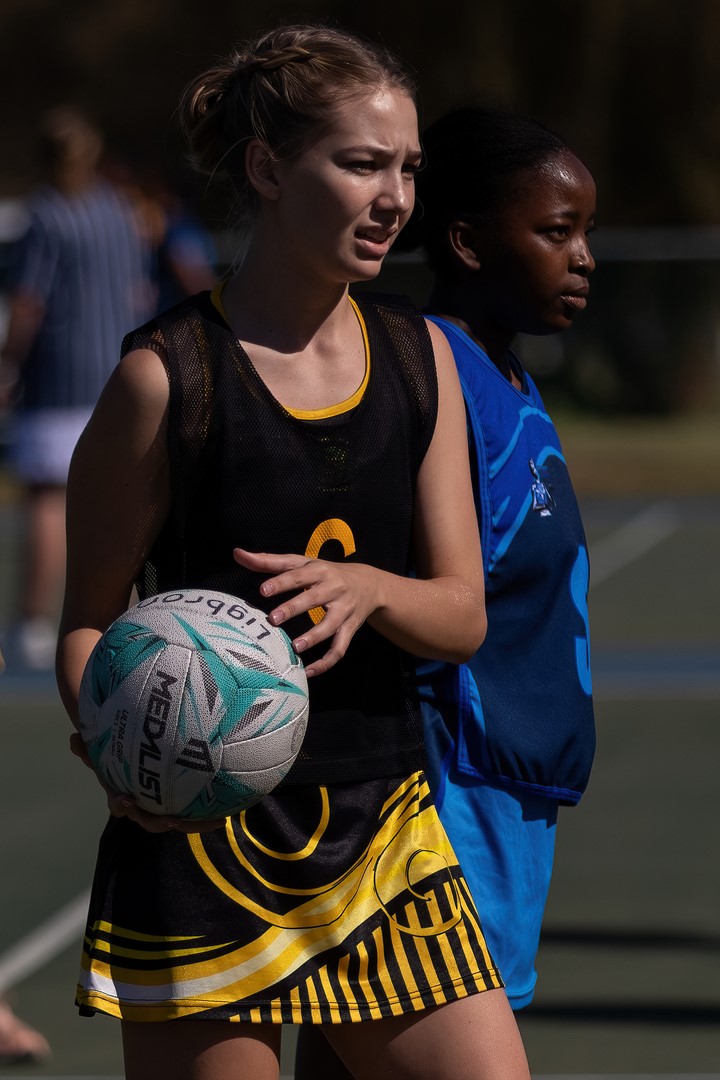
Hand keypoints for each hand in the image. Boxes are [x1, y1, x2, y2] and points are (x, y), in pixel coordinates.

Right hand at [69, 731, 225, 833]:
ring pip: (178, 823)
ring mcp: (163, 809)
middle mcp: (144, 808)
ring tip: (215, 822)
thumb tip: (72, 739)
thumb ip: (88, 747)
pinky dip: (207, 817)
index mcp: (124, 797)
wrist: (133, 758)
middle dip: (163, 822)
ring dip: (195, 825)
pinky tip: (227, 812)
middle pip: (152, 821)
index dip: (123, 806)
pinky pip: (194, 815)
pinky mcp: (181, 807)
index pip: (121, 805)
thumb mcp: (101, 749)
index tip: (126, 800)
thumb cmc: (117, 753)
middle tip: (174, 819)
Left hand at [233, 547, 380, 676]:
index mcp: (319, 570)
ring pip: (331, 625)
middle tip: (273, 619)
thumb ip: (269, 561)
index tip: (263, 590)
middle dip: (294, 608)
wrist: (370, 584)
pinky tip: (309, 672)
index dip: (282, 582)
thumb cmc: (325, 573)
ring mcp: (344, 610)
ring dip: (314, 636)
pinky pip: (340, 648)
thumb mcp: (302, 562)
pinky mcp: (350, 629)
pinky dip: (326, 662)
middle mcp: (334, 588)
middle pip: (314, 598)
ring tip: (295, 647)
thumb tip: (237, 553)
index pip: (299, 575)